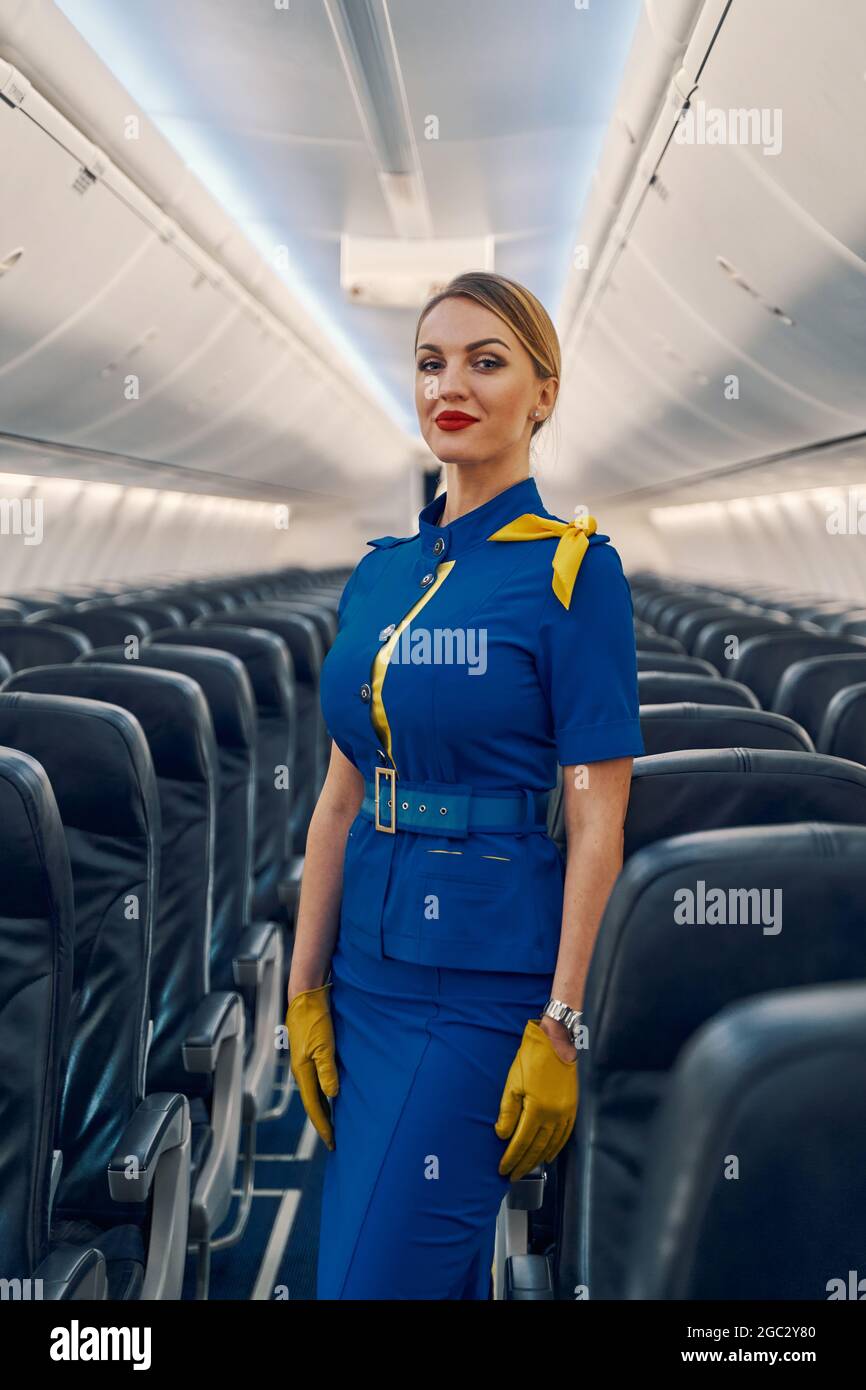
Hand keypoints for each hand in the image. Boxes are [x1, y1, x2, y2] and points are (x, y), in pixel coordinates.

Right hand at [285, 983, 337, 1150]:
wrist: (306, 995)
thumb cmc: (315, 1018)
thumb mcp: (324, 1044)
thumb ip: (327, 1070)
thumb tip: (332, 1095)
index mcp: (303, 1071)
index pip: (314, 1106)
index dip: (323, 1126)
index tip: (332, 1142)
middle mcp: (302, 1070)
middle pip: (313, 1103)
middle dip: (322, 1122)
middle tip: (333, 1139)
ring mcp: (305, 1061)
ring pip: (315, 1092)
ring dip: (324, 1108)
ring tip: (334, 1122)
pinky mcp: (310, 1052)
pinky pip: (317, 1079)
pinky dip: (324, 1092)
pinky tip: (333, 1093)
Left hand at [495, 1019, 578, 1180]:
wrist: (555, 1042)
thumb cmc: (531, 1059)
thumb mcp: (513, 1083)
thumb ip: (508, 1112)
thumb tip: (502, 1135)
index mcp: (537, 1109)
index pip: (521, 1142)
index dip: (511, 1158)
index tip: (503, 1169)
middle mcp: (554, 1115)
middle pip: (537, 1147)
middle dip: (523, 1164)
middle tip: (513, 1176)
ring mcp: (565, 1112)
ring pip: (551, 1144)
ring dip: (538, 1159)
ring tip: (527, 1170)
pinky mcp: (572, 1107)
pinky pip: (565, 1135)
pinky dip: (556, 1148)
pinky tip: (550, 1155)